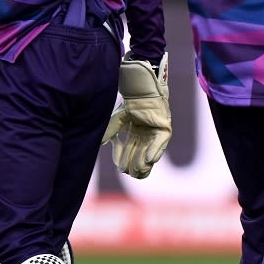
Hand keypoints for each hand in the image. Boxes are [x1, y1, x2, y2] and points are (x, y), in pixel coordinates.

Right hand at [102, 54, 171, 178]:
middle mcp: (145, 138)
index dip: (124, 162)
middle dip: (133, 166)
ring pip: (149, 155)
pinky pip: (160, 144)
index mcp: (134, 136)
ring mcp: (155, 135)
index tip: (120, 167)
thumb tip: (99, 144)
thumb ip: (110, 132)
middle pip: (139, 158)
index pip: (128, 154)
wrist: (141, 91)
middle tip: (128, 171)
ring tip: (136, 170)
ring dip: (142, 163)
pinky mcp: (164, 130)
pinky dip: (154, 152)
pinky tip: (148, 161)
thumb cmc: (130, 104)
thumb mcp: (117, 121)